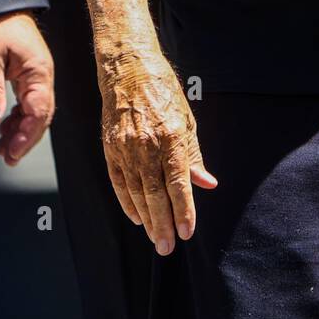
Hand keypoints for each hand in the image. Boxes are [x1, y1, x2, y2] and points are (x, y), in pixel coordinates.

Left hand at [0, 11, 54, 164]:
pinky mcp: (30, 76)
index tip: (13, 152)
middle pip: (41, 117)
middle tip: (8, 158)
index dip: (27, 136)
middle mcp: (43, 77)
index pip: (39, 112)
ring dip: (21, 131)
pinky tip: (6, 127)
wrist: (1, 7)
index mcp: (39, 72)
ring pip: (35, 112)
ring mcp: (38, 77)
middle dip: (25, 140)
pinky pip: (29, 103)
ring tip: (3, 147)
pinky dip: (18, 118)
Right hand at [98, 47, 217, 254]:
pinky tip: (136, 218)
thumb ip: (194, 156)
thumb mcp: (186, 120)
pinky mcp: (110, 149)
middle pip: (155, 194)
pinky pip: (119, 183)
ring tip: (155, 238)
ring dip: (146, 219)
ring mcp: (125, 148)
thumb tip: (207, 184)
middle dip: (163, 224)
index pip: (178, 183)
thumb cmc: (163, 93)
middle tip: (168, 247)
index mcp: (170, 137)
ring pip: (136, 193)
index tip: (187, 232)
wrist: (129, 71)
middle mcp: (146, 145)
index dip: (183, 210)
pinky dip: (127, 203)